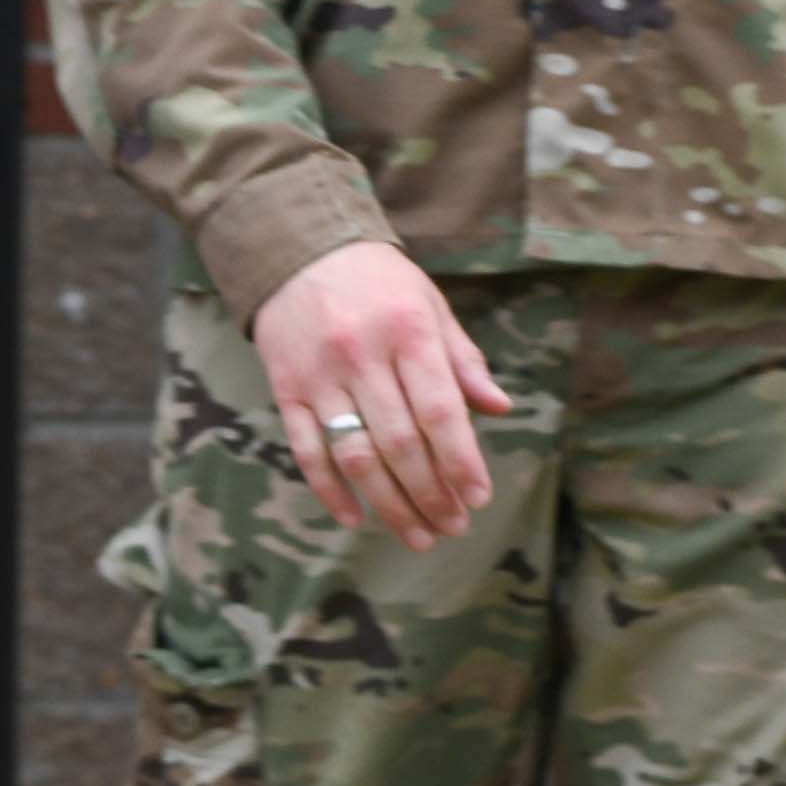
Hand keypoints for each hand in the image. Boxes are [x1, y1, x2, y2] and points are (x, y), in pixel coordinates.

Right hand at [252, 238, 511, 552]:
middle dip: (430, 493)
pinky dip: (331, 491)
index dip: (460, 460)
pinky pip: (308, 451)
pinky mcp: (286, 391)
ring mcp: (320, 376)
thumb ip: (462, 360)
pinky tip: (356, 519)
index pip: (439, 410)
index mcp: (408, 331)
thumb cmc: (378, 282)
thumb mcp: (430, 306)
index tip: (478, 498)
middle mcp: (363, 356)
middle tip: (452, 528)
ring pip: (356, 455)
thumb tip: (499, 408)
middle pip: (400, 442)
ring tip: (418, 535)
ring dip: (389, 504)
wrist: (300, 249)